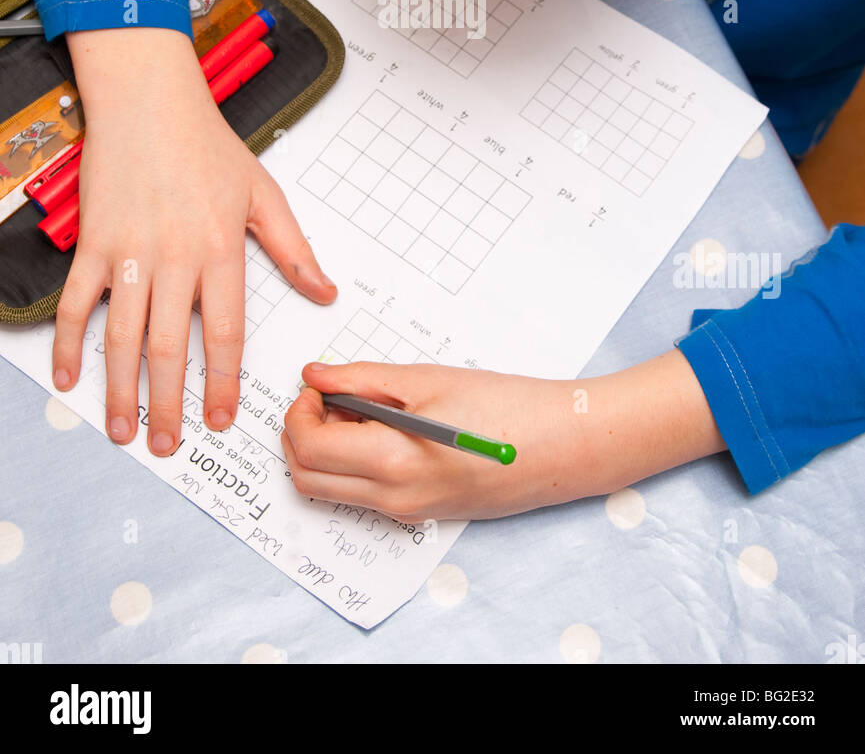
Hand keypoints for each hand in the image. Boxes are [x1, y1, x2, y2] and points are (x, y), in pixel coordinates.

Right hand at [53, 27, 335, 454]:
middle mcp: (175, 256)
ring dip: (120, 389)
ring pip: (122, 335)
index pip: (223, 333)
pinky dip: (69, 342)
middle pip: (169, 346)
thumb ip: (292, 249)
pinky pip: (78, 302)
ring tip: (122, 429)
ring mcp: (130, 251)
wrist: (150, 98)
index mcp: (221, 249)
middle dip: (169, 403)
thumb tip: (324, 292)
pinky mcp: (94, 242)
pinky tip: (69, 376)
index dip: (219, 383)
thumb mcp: (263, 193)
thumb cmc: (206, 143)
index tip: (218, 419)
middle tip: (168, 443)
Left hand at [282, 350, 726, 520]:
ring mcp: (406, 512)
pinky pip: (362, 494)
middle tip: (325, 395)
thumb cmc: (505, 405)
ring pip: (331, 490)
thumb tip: (314, 375)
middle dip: (300, 435)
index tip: (317, 384)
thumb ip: (363, 379)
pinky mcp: (420, 512)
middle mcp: (392, 499)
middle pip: (308, 479)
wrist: (562, 444)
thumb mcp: (428, 379)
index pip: (309, 448)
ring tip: (357, 407)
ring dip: (323, 450)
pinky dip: (351, 462)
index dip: (299, 412)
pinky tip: (382, 426)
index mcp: (391, 462)